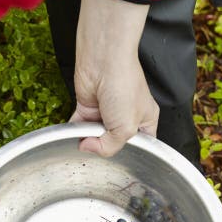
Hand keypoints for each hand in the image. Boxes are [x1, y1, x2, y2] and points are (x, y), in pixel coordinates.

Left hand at [72, 0, 158, 156]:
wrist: (103, 61)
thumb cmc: (124, 85)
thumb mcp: (125, 129)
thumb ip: (109, 146)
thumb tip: (88, 147)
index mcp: (145, 121)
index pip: (141, 146)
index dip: (131, 154)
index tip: (122, 160)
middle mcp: (126, 116)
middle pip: (114, 142)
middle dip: (106, 146)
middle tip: (101, 146)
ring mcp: (107, 112)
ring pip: (96, 136)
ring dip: (89, 139)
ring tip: (87, 138)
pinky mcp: (88, 106)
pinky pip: (80, 125)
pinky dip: (76, 131)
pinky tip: (76, 134)